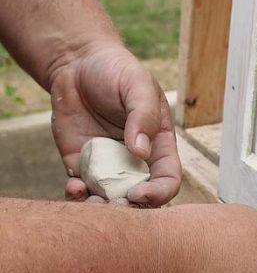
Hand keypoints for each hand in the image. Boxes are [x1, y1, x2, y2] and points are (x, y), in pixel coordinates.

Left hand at [48, 44, 180, 205]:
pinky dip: (77, 196)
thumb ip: (142, 116)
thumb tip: (140, 150)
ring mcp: (108, 165)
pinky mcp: (81, 165)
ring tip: (90, 201)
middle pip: (141, 198)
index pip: (167, 179)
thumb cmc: (115, 71)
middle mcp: (135, 161)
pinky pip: (82, 189)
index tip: (138, 193)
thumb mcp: (137, 86)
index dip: (158, 192)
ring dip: (101, 208)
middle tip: (114, 204)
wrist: (76, 64)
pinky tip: (73, 188)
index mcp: (158, 145)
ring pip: (110, 199)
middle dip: (129, 207)